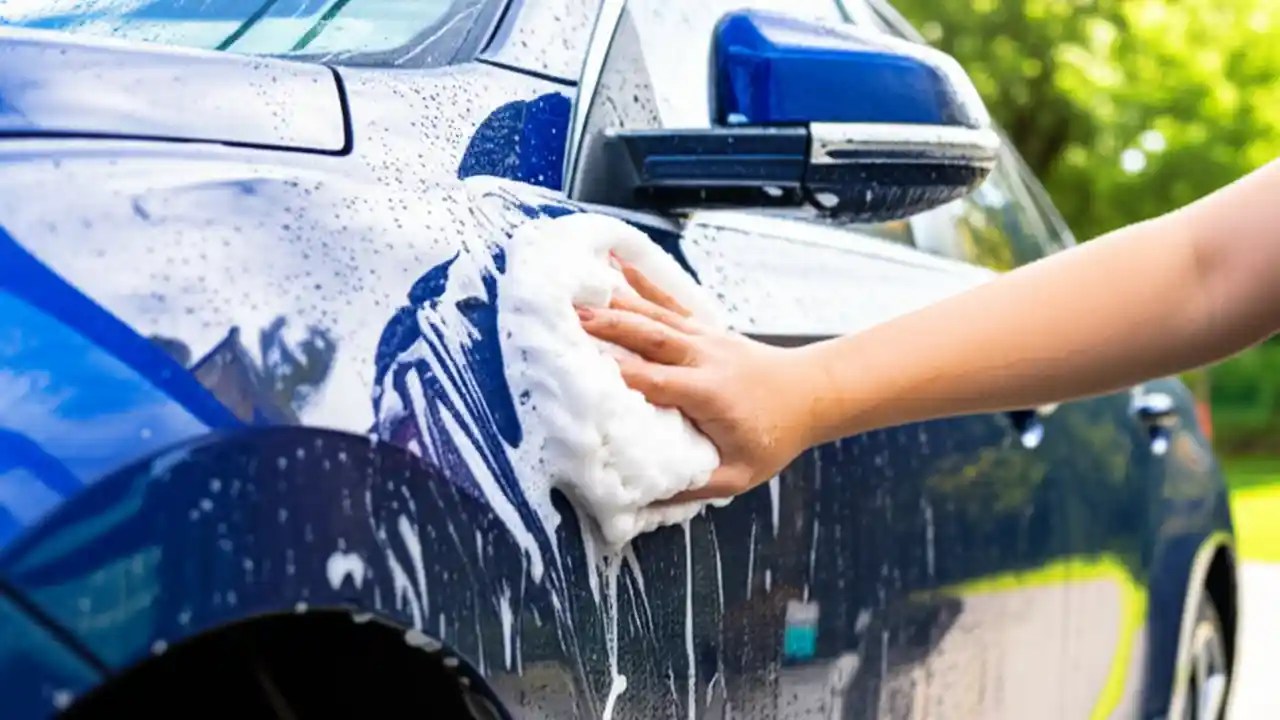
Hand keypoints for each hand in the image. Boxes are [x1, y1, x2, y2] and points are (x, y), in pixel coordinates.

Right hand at [577, 259, 820, 502]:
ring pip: (655, 315)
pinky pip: (668, 303)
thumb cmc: (774, 436)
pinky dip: (642, 283)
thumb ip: (694, 487)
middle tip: (569, 318)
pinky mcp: (705, 328)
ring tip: (577, 295)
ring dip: (615, 304)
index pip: (654, 381)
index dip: (617, 375)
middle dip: (609, 326)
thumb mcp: (740, 476)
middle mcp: (703, 358)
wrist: (810, 393)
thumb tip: (643, 501)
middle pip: (649, 337)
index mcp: (708, 393)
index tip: (580, 371)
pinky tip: (616, 265)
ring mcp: (704, 338)